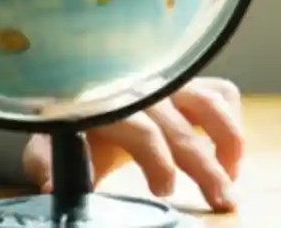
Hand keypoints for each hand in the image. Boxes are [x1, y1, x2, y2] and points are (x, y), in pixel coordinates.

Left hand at [22, 78, 243, 212]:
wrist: (76, 79)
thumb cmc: (70, 115)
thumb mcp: (52, 138)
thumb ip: (48, 163)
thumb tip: (51, 187)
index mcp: (106, 102)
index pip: (142, 131)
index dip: (158, 162)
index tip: (163, 191)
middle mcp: (142, 88)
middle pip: (181, 127)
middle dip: (205, 167)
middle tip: (220, 201)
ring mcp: (169, 82)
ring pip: (212, 104)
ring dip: (228, 145)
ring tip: (231, 182)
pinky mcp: (188, 81)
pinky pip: (222, 93)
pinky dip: (231, 123)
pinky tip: (227, 157)